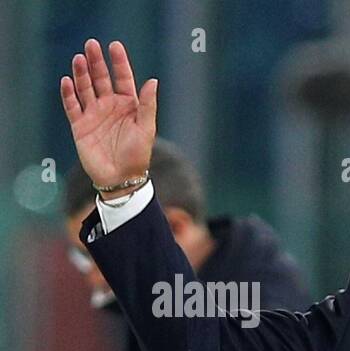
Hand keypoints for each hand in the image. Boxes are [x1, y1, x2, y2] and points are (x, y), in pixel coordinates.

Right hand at [60, 39, 156, 194]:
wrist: (120, 178)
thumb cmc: (137, 156)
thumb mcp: (146, 129)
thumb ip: (147, 106)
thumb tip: (153, 81)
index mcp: (128, 106)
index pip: (123, 79)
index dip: (119, 62)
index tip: (115, 45)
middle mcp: (110, 106)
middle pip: (101, 78)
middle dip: (96, 62)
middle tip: (91, 44)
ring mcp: (94, 115)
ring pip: (85, 88)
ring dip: (81, 74)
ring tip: (79, 58)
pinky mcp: (80, 125)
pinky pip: (72, 106)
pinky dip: (69, 94)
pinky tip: (67, 81)